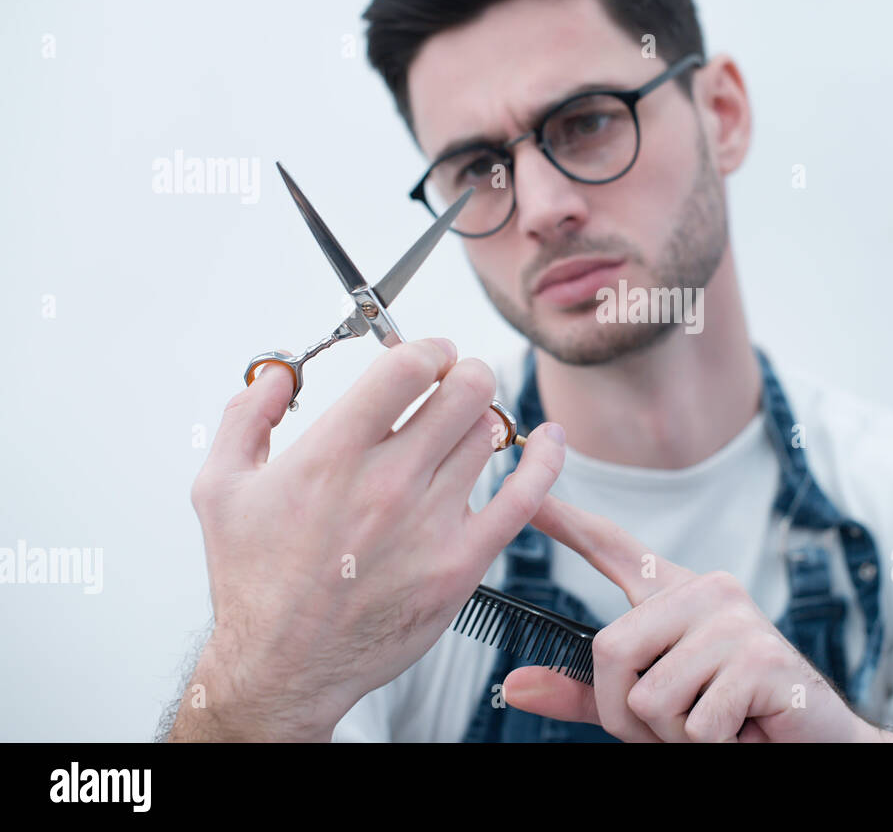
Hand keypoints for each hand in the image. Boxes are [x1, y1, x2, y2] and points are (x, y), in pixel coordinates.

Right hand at [177, 339, 565, 740]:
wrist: (282, 668)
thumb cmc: (254, 583)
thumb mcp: (221, 489)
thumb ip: (246, 417)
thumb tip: (281, 375)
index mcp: (331, 456)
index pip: (408, 368)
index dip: (428, 347)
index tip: (429, 354)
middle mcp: (387, 484)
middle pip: (464, 391)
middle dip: (464, 373)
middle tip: (454, 382)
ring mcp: (429, 524)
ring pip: (488, 436)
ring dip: (482, 420)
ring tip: (464, 430)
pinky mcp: (461, 562)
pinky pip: (525, 496)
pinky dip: (544, 459)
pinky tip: (546, 441)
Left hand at [502, 496, 892, 742]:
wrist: (817, 743)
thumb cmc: (728, 720)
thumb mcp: (649, 707)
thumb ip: (587, 694)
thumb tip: (513, 686)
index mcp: (677, 595)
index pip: (614, 549)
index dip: (567, 524)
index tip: (531, 497)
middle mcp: (706, 591)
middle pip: (610, 650)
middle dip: (626, 712)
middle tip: (678, 727)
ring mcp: (735, 620)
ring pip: (649, 695)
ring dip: (673, 736)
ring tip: (717, 725)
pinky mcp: (759, 658)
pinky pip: (695, 722)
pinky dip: (710, 745)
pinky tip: (744, 730)